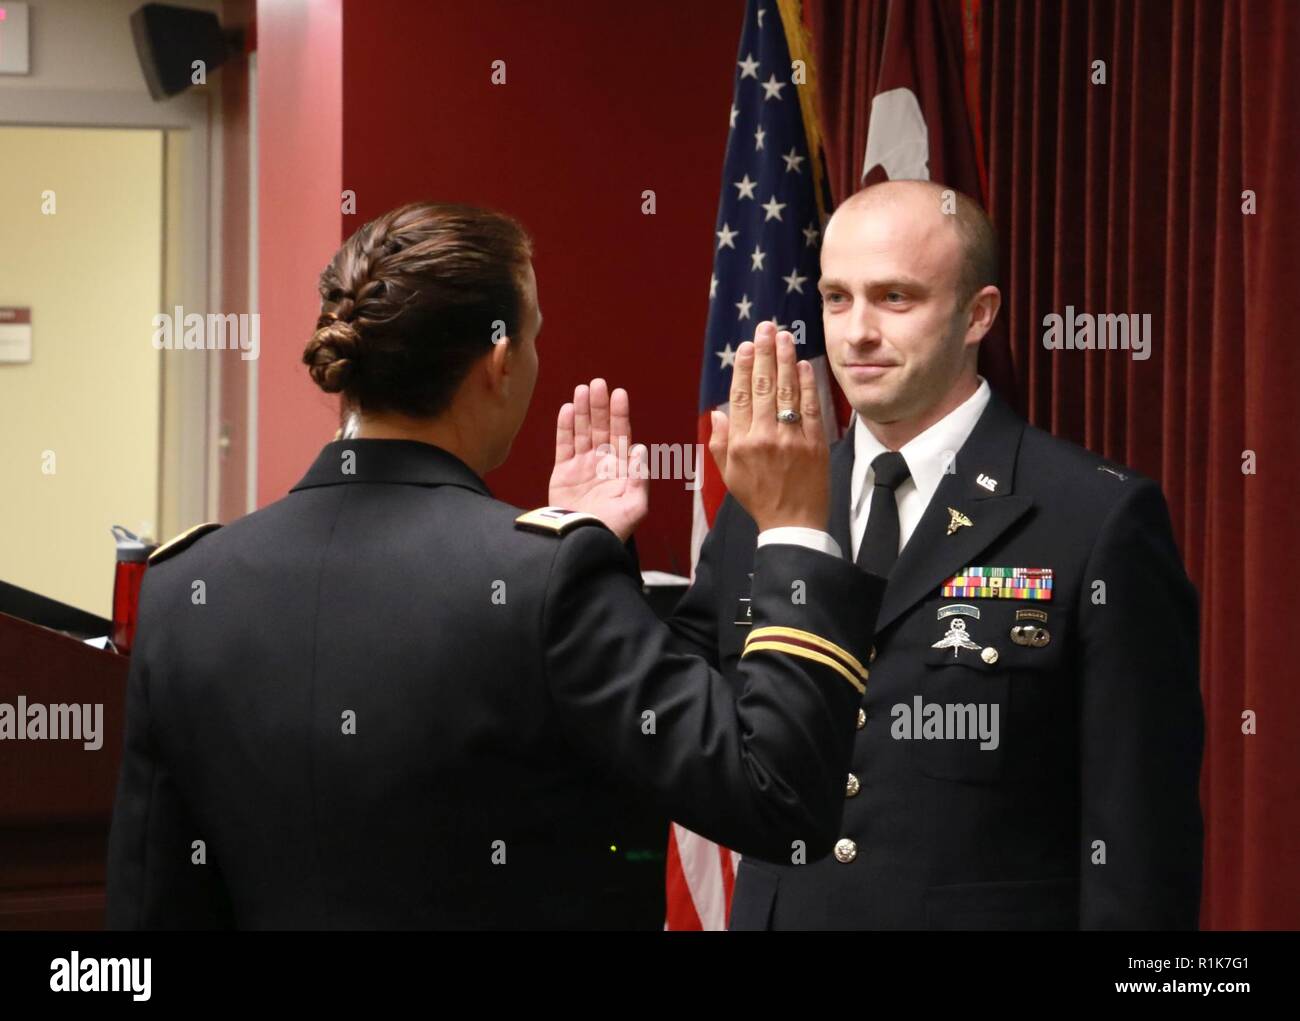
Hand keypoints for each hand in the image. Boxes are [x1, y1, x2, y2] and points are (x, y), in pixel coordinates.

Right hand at [549, 378, 648, 541]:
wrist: (581, 541)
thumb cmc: (612, 528)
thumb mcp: (634, 508)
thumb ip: (639, 479)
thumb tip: (640, 449)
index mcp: (621, 468)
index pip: (622, 434)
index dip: (620, 414)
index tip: (619, 393)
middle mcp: (602, 462)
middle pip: (601, 427)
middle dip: (600, 406)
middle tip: (598, 383)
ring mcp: (582, 465)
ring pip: (582, 431)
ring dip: (582, 411)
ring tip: (582, 389)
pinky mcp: (563, 472)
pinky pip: (564, 444)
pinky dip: (565, 427)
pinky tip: (567, 409)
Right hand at [708, 321, 829, 531]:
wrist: (792, 524)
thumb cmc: (759, 499)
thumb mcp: (728, 475)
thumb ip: (720, 442)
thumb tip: (718, 412)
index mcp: (741, 444)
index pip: (740, 396)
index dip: (742, 368)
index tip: (745, 347)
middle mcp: (764, 437)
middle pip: (763, 386)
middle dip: (764, 353)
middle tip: (766, 328)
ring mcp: (791, 439)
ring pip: (787, 391)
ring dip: (785, 360)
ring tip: (784, 336)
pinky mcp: (814, 444)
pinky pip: (810, 408)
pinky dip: (807, 385)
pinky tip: (804, 365)